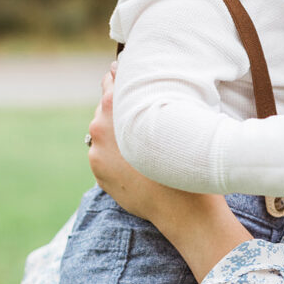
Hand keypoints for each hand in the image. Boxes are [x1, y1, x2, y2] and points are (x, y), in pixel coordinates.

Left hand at [87, 69, 248, 278]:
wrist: (183, 206)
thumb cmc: (187, 153)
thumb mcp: (172, 114)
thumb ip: (149, 97)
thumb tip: (137, 80)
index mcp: (116, 105)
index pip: (112, 79)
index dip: (124, 77)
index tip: (133, 77)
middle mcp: (100, 126)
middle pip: (106, 107)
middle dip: (123, 109)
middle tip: (146, 114)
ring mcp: (96, 152)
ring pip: (105, 133)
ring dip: (119, 134)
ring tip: (145, 141)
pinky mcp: (98, 172)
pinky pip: (105, 155)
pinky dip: (118, 155)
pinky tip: (139, 161)